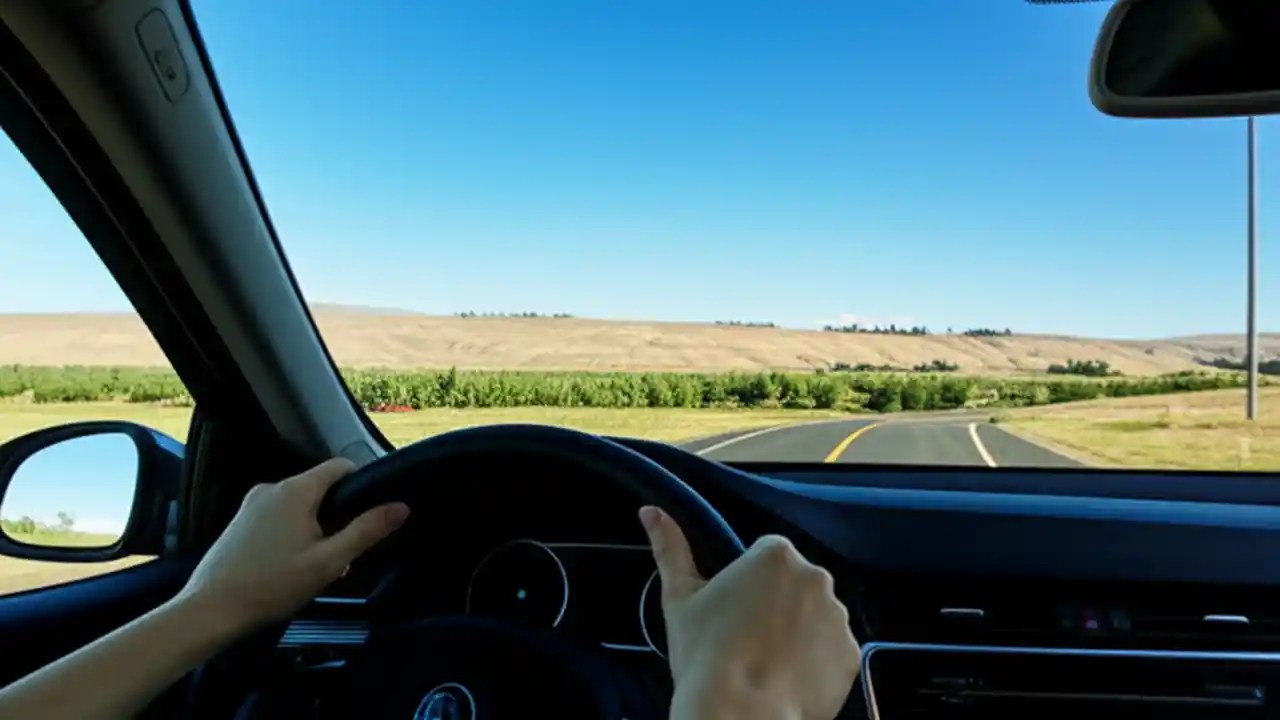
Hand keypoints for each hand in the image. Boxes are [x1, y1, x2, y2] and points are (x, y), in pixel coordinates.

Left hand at [178, 458, 409, 633]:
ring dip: (314, 528)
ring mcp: (251, 504)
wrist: (211, 610)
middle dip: (336, 516)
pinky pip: (277, 517)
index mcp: (296, 490)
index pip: (340, 467)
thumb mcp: (328, 561)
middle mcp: (272, 488)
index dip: (361, 484)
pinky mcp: (239, 522)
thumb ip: (366, 531)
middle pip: (319, 488)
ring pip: (298, 505)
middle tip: (343, 552)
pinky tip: (290, 566)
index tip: (371, 514)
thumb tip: (401, 507)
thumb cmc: (273, 584)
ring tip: (316, 565)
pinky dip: (291, 533)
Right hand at [639, 506, 859, 719]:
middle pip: (794, 584)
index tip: (733, 610)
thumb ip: (670, 548)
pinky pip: (833, 652)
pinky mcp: (851, 656)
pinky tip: (788, 680)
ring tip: (767, 664)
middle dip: (777, 604)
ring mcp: (839, 618)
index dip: (747, 583)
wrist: (739, 714)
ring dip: (798, 632)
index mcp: (776, 555)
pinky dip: (816, 663)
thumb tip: (649, 510)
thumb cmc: (706, 652)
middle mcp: (816, 577)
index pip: (765, 556)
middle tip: (747, 638)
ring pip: (816, 617)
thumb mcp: (680, 598)